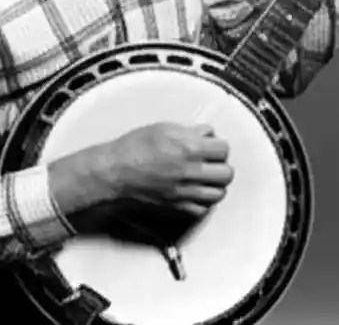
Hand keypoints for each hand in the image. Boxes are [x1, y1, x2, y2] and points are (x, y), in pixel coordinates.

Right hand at [93, 122, 232, 218]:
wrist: (112, 173)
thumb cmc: (132, 149)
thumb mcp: (164, 128)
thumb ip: (191, 131)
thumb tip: (207, 133)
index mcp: (189, 148)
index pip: (224, 149)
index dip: (218, 146)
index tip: (212, 147)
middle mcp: (190, 172)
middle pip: (227, 173)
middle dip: (221, 166)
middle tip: (211, 163)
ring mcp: (184, 192)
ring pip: (219, 193)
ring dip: (215, 185)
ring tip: (206, 178)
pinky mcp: (176, 207)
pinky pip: (202, 210)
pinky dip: (202, 202)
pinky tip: (196, 193)